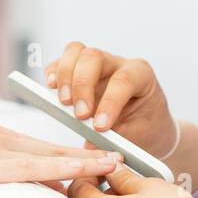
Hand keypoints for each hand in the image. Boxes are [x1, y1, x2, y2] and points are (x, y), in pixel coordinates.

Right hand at [0, 120, 124, 197]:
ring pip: (43, 153)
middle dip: (77, 152)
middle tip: (110, 157)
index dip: (52, 153)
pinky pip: (32, 167)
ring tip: (111, 164)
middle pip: (39, 145)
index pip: (19, 144)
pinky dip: (63, 168)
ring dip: (80, 159)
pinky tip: (86, 172)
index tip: (76, 159)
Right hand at [44, 42, 176, 158]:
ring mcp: (98, 64)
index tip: (100, 127)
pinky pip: (61, 62)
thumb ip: (118, 138)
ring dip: (65, 76)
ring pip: (76, 52)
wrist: (145, 127)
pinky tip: (51, 89)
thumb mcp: (140, 136)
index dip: (109, 102)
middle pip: (95, 57)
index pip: (124, 79)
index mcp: (141, 75)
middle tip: (80, 115)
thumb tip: (94, 145)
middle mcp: (118, 64)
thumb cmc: (145, 128)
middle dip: (82, 85)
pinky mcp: (79, 71)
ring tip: (64, 102)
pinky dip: (53, 73)